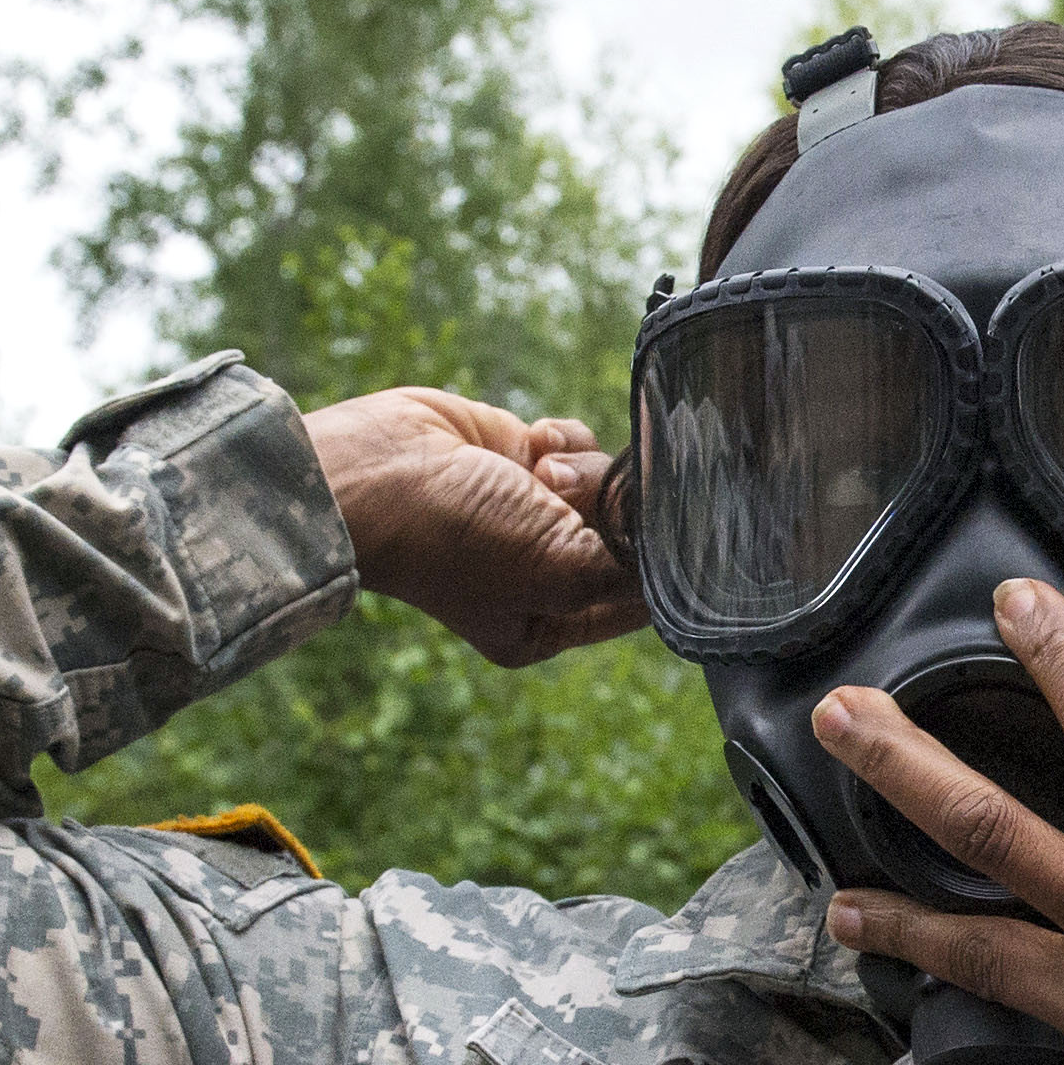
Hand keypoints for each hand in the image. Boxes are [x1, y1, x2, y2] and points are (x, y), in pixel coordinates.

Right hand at [299, 387, 640, 665]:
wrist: (375, 473)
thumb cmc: (456, 539)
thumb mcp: (559, 571)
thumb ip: (634, 567)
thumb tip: (688, 549)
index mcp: (550, 622)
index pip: (641, 598)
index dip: (662, 562)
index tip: (673, 526)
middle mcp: (546, 571)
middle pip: (628, 534)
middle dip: (612, 508)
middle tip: (569, 496)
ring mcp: (535, 512)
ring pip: (609, 483)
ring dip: (586, 471)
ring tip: (539, 472)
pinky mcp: (523, 459)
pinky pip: (580, 445)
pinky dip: (566, 441)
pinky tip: (535, 446)